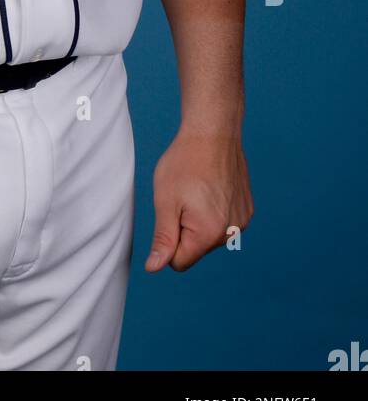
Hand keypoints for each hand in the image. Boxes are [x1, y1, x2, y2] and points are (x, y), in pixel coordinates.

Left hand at [145, 127, 253, 272]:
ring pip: (209, 236)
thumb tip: (153, 268)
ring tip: (198, 189)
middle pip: (195, 249)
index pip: (179, 262)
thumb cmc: (185, 163)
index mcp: (208, 234)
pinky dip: (214, 211)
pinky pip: (223, 223)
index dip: (168, 241)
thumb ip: (163, 238)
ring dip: (199, 220)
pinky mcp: (247, 210)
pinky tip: (211, 187)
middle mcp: (230, 233)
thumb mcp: (165, 201)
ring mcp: (242, 221)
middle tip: (183, 197)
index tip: (169, 213)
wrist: (213, 132)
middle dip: (184, 229)